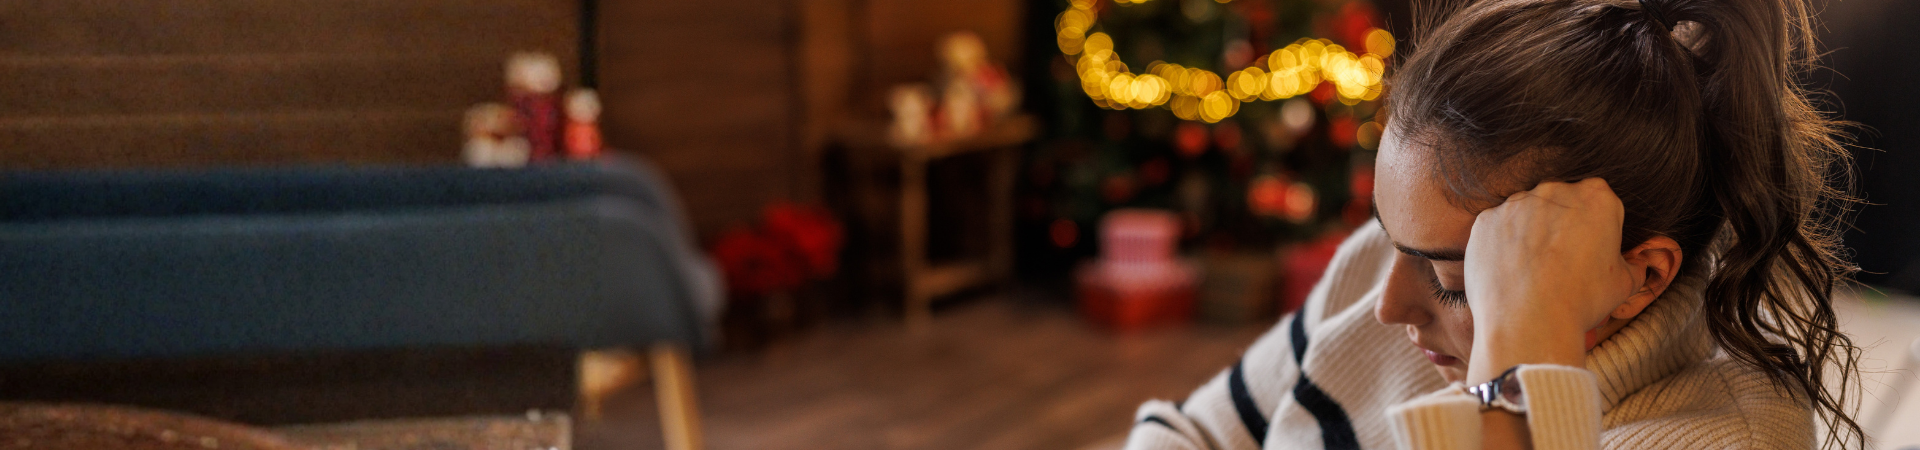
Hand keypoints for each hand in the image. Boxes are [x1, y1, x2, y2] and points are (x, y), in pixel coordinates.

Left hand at [1462, 178, 1634, 382]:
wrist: (1528, 322)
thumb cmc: (1581, 301)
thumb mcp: (1624, 284)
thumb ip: (1633, 265)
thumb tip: (1637, 265)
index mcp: (1596, 197)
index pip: (1599, 204)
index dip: (1597, 229)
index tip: (1590, 252)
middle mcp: (1554, 190)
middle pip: (1561, 204)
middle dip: (1561, 227)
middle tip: (1560, 263)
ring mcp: (1515, 203)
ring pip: (1526, 214)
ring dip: (1530, 235)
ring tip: (1533, 272)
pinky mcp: (1485, 221)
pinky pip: (1496, 229)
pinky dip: (1501, 246)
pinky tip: (1509, 272)